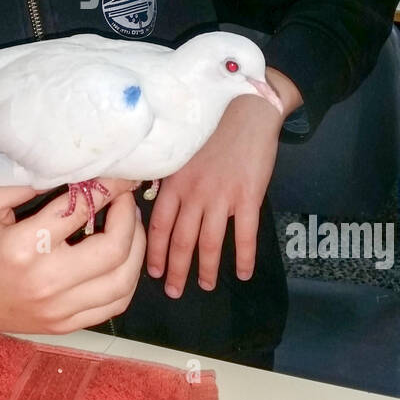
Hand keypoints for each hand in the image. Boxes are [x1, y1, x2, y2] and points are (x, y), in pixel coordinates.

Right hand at [0, 177, 145, 341]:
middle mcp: (46, 283)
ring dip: (136, 247)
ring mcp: (59, 310)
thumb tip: (66, 165)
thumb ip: (21, 181)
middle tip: (125, 197)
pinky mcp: (66, 325)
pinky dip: (128, 277)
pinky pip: (115, 305)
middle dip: (129, 216)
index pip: (79, 211)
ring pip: (123, 281)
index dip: (108, 187)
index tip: (120, 173)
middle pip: (113, 249)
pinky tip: (123, 256)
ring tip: (129, 224)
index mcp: (22, 248)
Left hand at [145, 92, 285, 298]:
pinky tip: (243, 273)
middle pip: (180, 241)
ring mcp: (222, 197)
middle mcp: (194, 194)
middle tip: (174, 291)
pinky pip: (245, 235)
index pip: (157, 225)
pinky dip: (244, 258)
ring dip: (206, 269)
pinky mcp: (248, 197)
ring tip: (205, 286)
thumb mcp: (180, 151)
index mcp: (174, 183)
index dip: (154, 252)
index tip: (152, 272)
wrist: (246, 108)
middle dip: (176, 270)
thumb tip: (153, 199)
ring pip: (209, 244)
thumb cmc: (211, 127)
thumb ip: (169, 177)